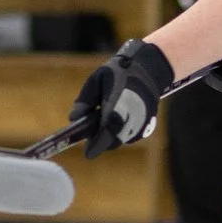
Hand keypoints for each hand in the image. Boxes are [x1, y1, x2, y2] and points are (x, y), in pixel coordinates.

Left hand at [74, 39, 175, 158]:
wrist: (148, 69)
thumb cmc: (119, 72)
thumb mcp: (96, 80)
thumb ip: (84, 100)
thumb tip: (73, 119)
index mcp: (118, 105)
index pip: (106, 132)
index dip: (96, 145)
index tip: (87, 154)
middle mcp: (132, 117)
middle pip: (112, 141)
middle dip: (100, 141)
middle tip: (92, 133)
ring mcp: (142, 122)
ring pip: (121, 139)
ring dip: (110, 136)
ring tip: (106, 120)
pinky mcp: (148, 124)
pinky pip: (130, 135)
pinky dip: (121, 132)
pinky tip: (118, 118)